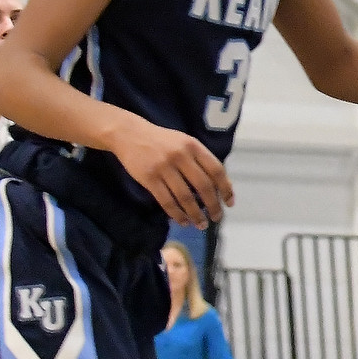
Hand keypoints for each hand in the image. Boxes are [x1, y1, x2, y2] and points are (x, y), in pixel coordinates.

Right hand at [111, 120, 232, 226]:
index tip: (229, 204)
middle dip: (213, 206)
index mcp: (193, 146)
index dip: (226, 189)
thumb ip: (202, 161)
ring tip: (201, 224)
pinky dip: (177, 214)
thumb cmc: (162, 142)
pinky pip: (166, 201)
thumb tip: (223, 187)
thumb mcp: (185, 143)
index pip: (216, 170)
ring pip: (185, 197)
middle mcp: (180, 155)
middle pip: (203, 186)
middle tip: (216, 218)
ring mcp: (164, 167)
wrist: (128, 133)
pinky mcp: (148, 177)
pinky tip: (183, 221)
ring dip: (196, 214)